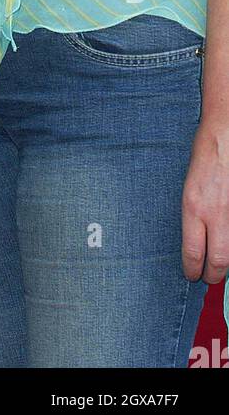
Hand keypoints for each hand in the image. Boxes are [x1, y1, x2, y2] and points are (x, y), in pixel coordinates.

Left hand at [181, 117, 228, 286]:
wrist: (224, 136)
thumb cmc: (205, 157)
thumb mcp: (190, 188)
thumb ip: (195, 215)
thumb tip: (198, 241)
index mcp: (193, 206)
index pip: (192, 252)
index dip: (192, 270)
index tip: (191, 275)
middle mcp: (214, 212)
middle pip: (218, 260)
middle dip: (214, 275)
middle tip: (210, 279)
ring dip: (227, 261)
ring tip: (221, 264)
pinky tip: (228, 242)